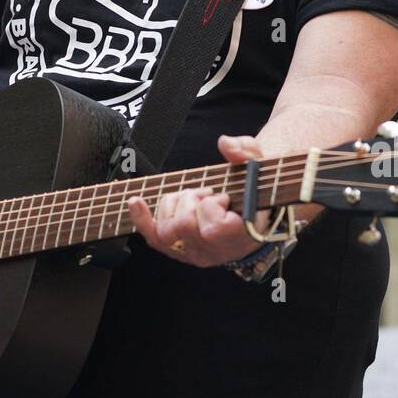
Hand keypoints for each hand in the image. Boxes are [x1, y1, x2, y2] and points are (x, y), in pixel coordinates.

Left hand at [127, 133, 321, 267]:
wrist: (255, 210)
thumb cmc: (257, 188)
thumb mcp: (261, 166)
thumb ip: (248, 153)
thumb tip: (226, 144)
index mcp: (241, 237)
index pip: (212, 228)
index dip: (211, 205)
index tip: (223, 197)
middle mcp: (216, 252)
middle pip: (183, 226)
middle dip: (191, 200)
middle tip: (208, 194)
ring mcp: (196, 254)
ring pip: (166, 231)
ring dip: (176, 205)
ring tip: (195, 199)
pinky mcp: (180, 250)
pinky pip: (153, 238)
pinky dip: (141, 219)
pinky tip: (135, 202)